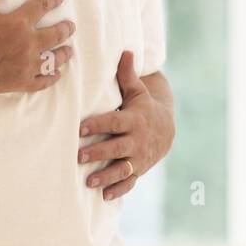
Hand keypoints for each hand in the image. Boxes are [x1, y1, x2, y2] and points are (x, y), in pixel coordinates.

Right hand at [0, 0, 73, 95]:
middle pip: (56, 34)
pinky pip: (43, 81)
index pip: (42, 6)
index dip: (52, 0)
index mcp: (17, 23)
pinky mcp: (20, 83)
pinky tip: (56, 74)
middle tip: (70, 25)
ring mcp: (25, 65)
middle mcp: (26, 44)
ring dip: (64, 53)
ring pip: (54, 59)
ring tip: (69, 49)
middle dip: (66, 28)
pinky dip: (52, 77)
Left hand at [77, 50, 174, 200]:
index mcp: (133, 119)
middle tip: (78, 157)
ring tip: (89, 181)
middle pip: (117, 147)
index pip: (114, 122)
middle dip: (99, 153)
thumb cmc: (143, 107)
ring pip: (123, 168)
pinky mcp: (138, 170)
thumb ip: (127, 75)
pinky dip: (119, 189)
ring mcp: (138, 157)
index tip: (80, 128)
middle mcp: (136, 140)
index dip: (98, 125)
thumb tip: (125, 50)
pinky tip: (104, 195)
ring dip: (106, 176)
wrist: (167, 130)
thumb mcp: (137, 91)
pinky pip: (129, 182)